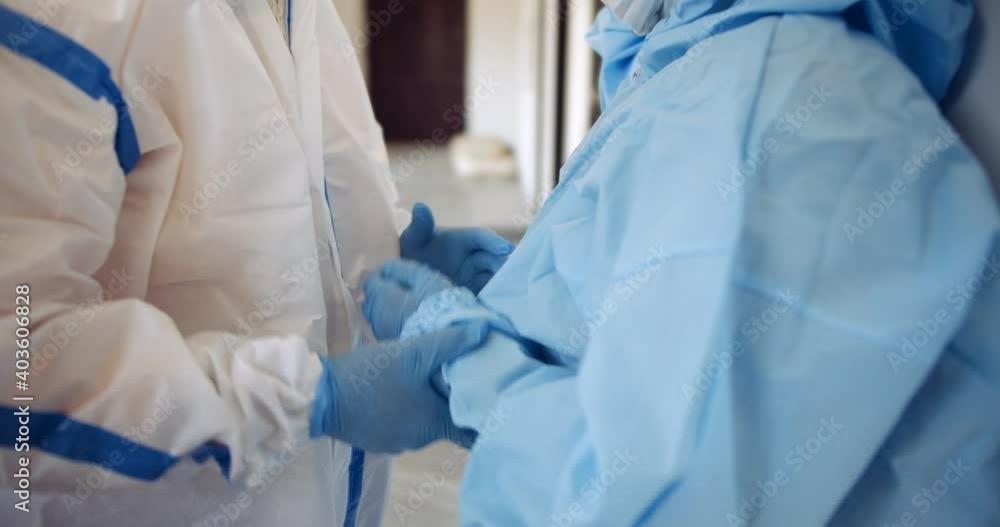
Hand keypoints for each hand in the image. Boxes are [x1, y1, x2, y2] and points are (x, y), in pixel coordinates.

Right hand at [310, 323, 486, 452]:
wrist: (320, 396)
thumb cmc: (371, 374)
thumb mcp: (412, 351)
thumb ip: (449, 341)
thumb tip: (483, 328)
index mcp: (433, 423)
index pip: (470, 431)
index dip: (482, 417)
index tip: (491, 403)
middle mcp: (419, 440)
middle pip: (445, 422)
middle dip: (451, 404)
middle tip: (459, 380)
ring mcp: (395, 443)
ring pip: (421, 422)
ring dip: (425, 406)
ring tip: (428, 381)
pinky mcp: (375, 439)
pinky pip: (400, 424)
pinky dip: (404, 410)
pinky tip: (399, 390)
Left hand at [363, 259, 454, 340]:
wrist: (452, 344)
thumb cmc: (439, 306)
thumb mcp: (425, 279)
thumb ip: (403, 270)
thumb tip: (386, 268)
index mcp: (383, 298)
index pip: (369, 280)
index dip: (381, 273)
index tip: (396, 274)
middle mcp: (377, 317)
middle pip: (369, 299)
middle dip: (381, 291)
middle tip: (402, 288)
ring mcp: (383, 334)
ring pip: (375, 315)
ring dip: (385, 307)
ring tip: (406, 305)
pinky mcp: (393, 346)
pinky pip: (383, 328)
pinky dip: (391, 320)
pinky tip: (408, 320)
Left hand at [400, 203, 513, 293]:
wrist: (408, 283)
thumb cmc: (412, 254)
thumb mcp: (413, 241)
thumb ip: (419, 227)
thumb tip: (419, 206)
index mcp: (465, 240)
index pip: (483, 238)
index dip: (495, 242)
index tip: (506, 248)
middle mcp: (475, 257)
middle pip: (496, 260)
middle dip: (502, 268)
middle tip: (508, 277)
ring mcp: (478, 277)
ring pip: (496, 279)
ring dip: (501, 286)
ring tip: (505, 294)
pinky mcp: (477, 295)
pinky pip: (490, 297)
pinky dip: (494, 301)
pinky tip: (494, 308)